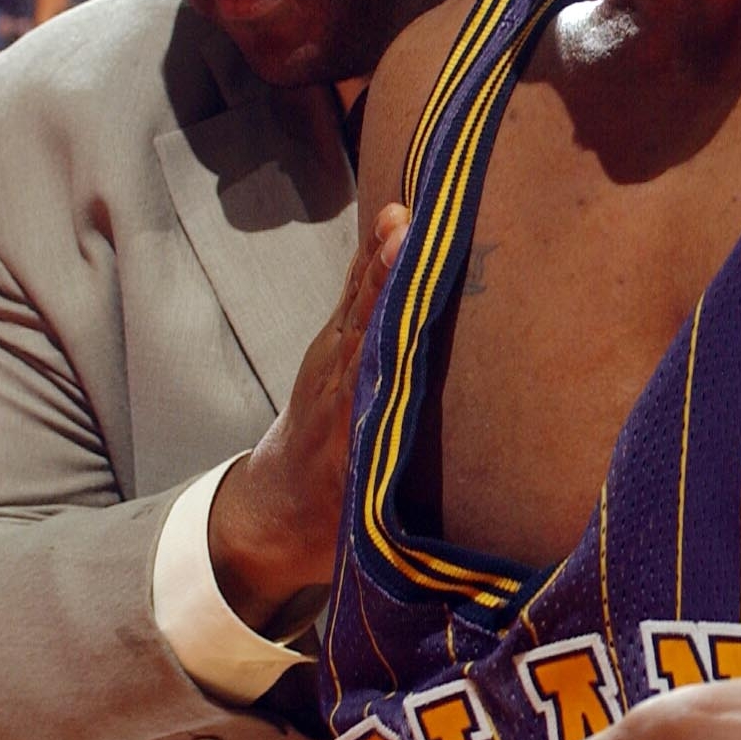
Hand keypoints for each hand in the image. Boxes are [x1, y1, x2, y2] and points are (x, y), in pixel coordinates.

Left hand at [208, 203, 406, 628]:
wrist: (271, 515)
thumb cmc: (333, 523)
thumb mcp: (367, 525)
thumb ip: (400, 501)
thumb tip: (469, 514)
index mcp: (345, 433)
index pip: (369, 372)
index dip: (386, 337)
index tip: (405, 303)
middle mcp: (336, 390)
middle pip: (363, 327)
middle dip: (385, 282)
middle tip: (407, 232)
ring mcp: (330, 365)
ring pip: (357, 306)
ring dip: (379, 261)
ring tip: (402, 214)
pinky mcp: (334, 350)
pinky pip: (355, 298)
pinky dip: (372, 261)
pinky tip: (394, 220)